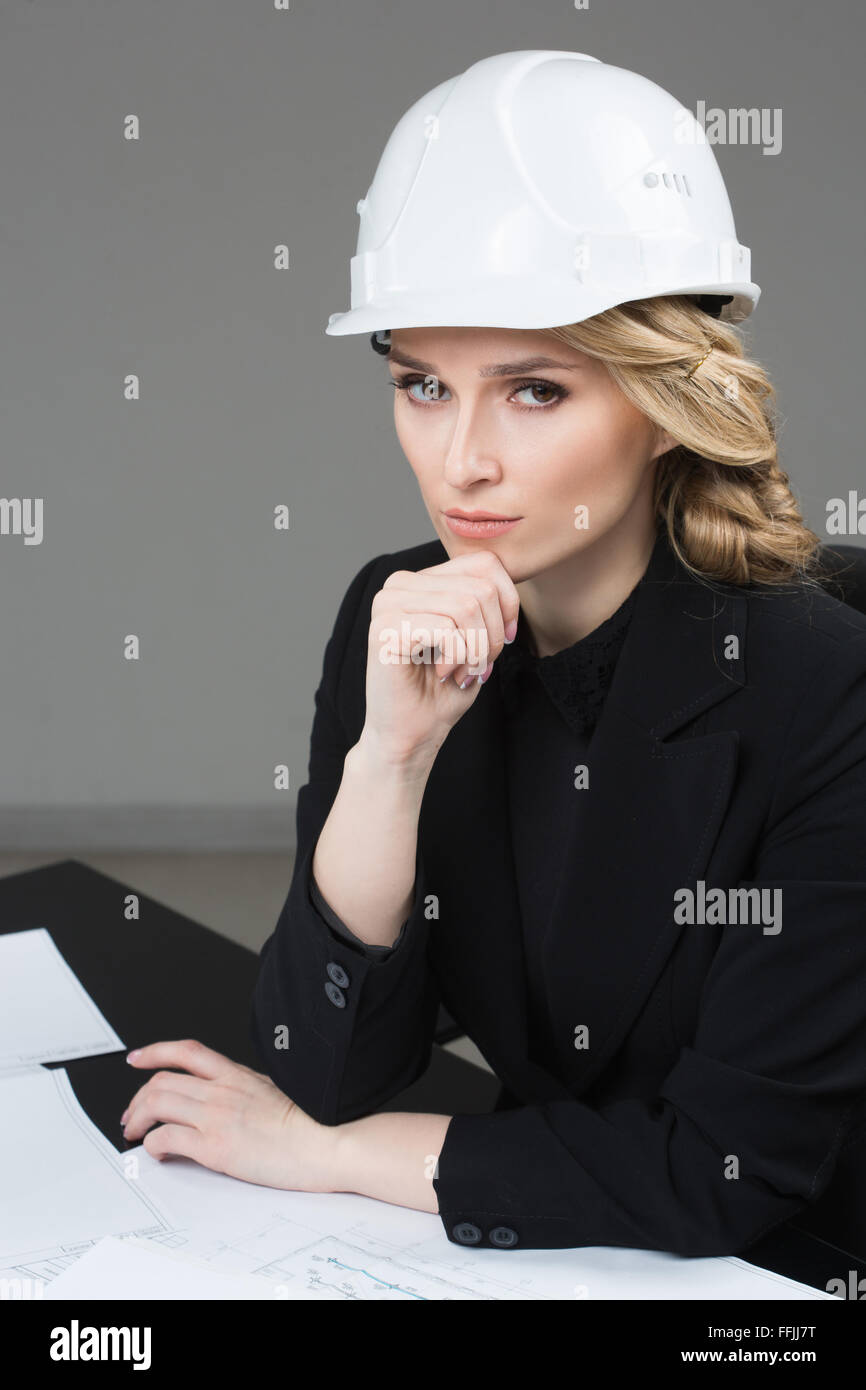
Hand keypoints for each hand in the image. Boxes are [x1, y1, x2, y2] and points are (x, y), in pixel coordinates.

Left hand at [122, 1039, 337, 1192]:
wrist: (324, 1143)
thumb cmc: (308, 1122)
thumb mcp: (270, 1090)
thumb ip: (241, 1090)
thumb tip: (219, 1100)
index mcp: (236, 1074)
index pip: (186, 1051)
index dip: (154, 1052)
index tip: (137, 1058)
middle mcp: (222, 1090)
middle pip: (161, 1081)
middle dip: (138, 1098)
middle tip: (131, 1115)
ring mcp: (216, 1116)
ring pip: (156, 1105)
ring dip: (138, 1119)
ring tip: (136, 1133)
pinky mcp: (215, 1146)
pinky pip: (166, 1138)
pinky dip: (152, 1144)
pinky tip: (157, 1151)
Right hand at [363, 548, 519, 763]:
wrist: (411, 734)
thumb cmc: (443, 690)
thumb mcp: (476, 638)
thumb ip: (486, 603)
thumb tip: (506, 585)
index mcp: (422, 579)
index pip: (486, 563)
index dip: (509, 604)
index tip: (504, 640)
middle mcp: (400, 584)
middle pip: (481, 587)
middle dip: (492, 635)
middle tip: (477, 666)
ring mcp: (388, 604)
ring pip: (467, 606)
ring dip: (476, 650)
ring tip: (461, 672)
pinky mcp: (384, 629)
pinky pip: (447, 628)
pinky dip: (458, 658)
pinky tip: (444, 675)